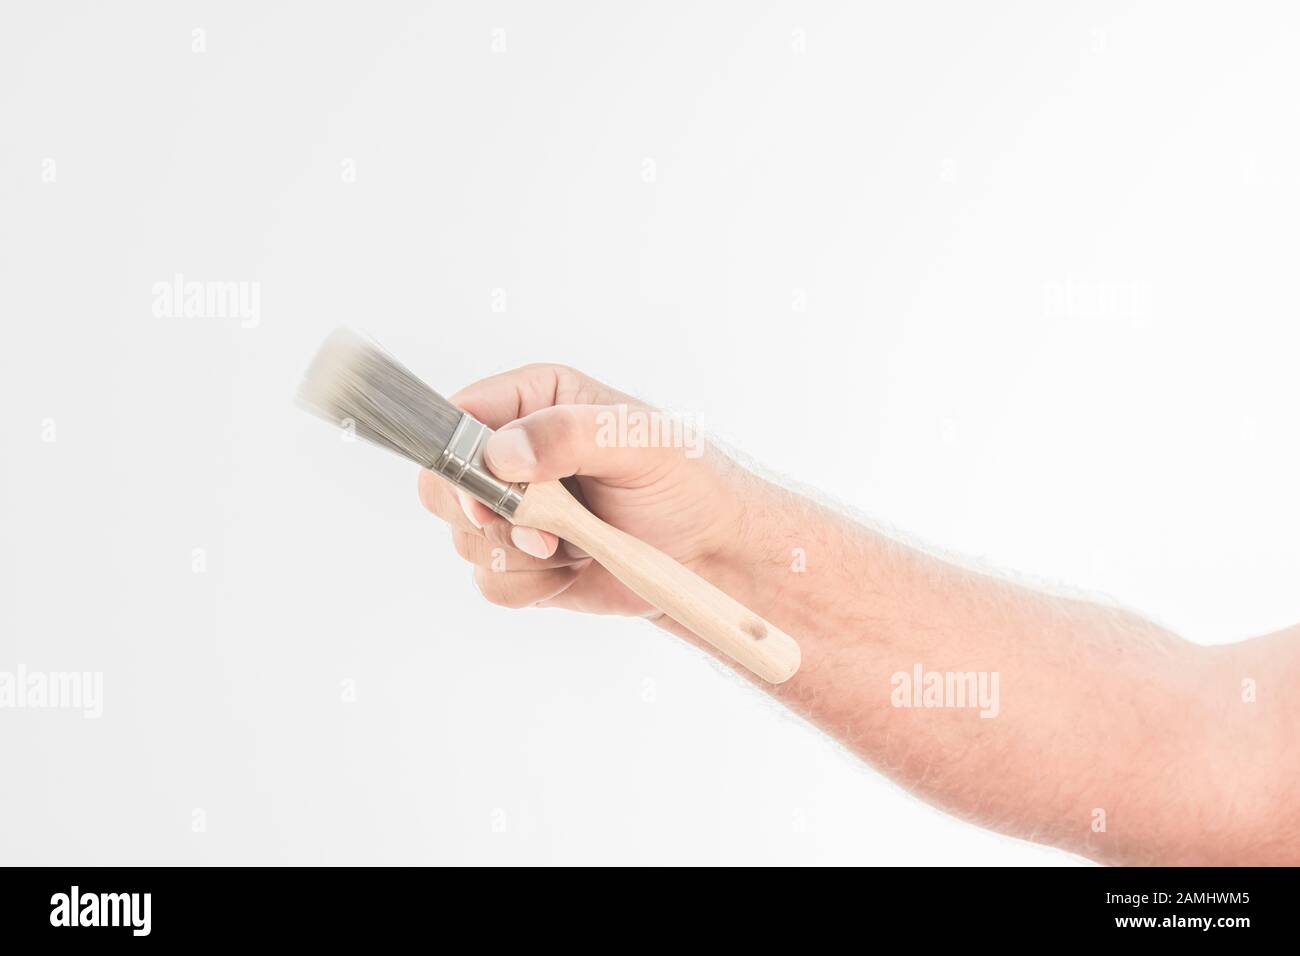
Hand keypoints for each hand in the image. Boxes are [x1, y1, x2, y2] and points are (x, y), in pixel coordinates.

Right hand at [417, 364, 754, 618]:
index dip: (458, 455)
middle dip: (486, 515)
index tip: (489, 491)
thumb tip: (502, 453)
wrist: (711, 556)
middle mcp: (515, 454)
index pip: (459, 416)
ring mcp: (516, 512)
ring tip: (575, 543)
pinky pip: (490, 582)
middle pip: (442, 483)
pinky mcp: (523, 562)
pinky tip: (572, 568)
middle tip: (542, 527)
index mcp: (535, 402)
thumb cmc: (686, 485)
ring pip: (464, 538)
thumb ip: (568, 435)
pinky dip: (530, 585)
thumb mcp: (640, 442)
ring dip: (519, 552)